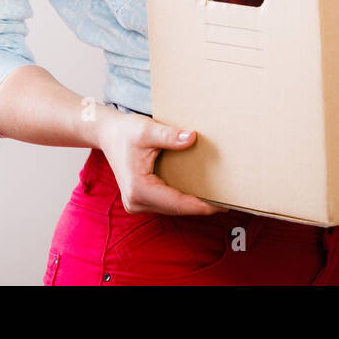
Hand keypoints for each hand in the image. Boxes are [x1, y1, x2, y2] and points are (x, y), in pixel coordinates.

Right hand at [97, 112, 229, 216]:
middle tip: (229, 201)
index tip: (222, 204)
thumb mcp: (147, 129)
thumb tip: (191, 137)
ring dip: (193, 204)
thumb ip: (169, 135)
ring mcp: (137, 203)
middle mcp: (136, 201)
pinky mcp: (141, 200)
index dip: (201, 205)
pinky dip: (183, 200)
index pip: (176, 202)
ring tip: (219, 198)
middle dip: (201, 206)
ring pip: (172, 208)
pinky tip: (201, 193)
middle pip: (176, 208)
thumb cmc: (126, 132)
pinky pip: (167, 203)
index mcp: (138, 189)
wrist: (108, 134)